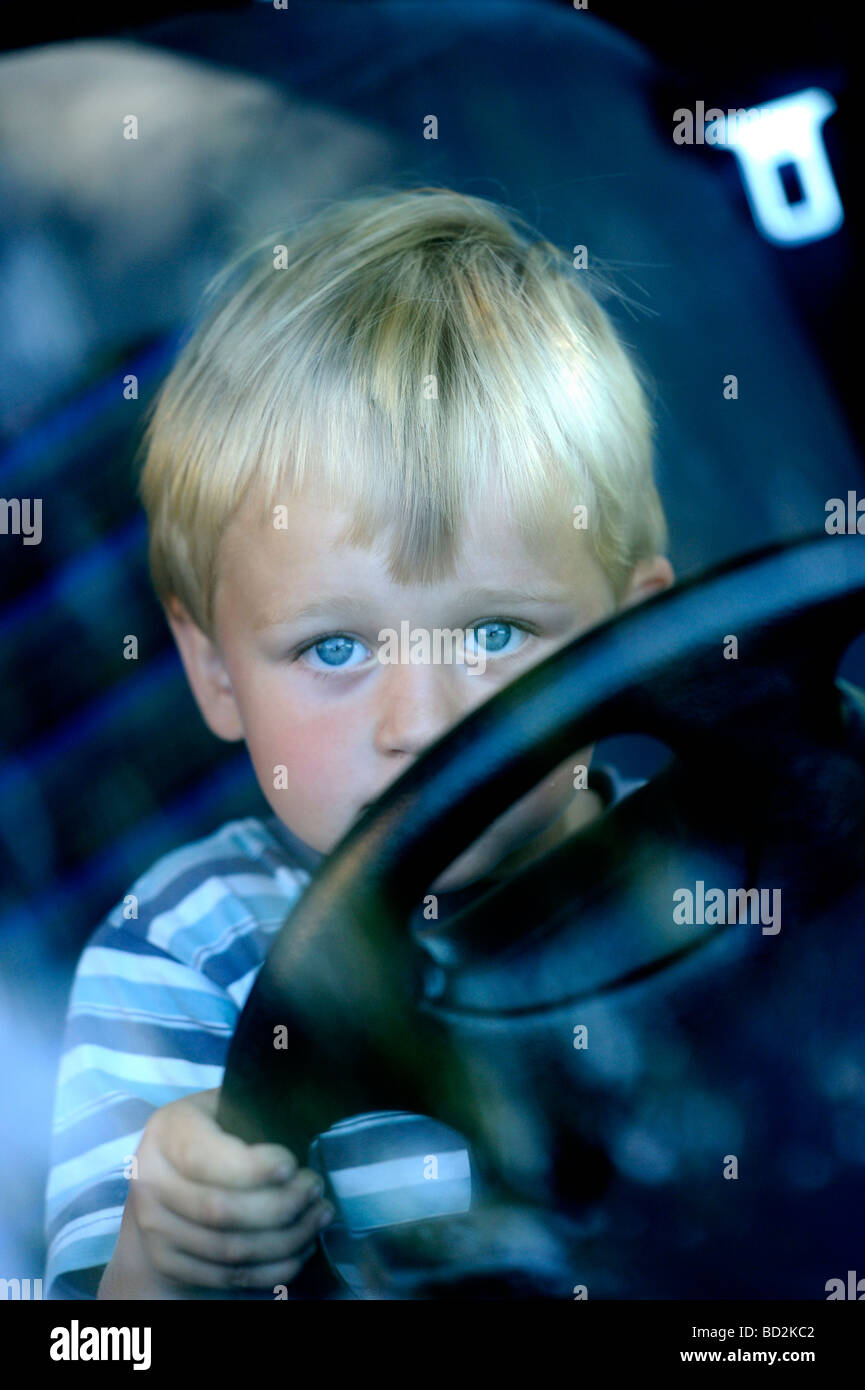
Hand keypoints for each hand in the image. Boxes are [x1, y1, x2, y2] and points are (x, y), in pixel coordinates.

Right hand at [97, 1088, 333, 1297]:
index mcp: (166, 1131)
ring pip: (229, 1250)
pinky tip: (301, 1247)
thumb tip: (306, 1111)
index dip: (251, 1168)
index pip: (203, 1158)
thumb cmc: (212, 1135)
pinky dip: (272, 1268)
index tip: (293, 1164)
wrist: (165, 1187)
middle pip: (219, 1210)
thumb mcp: (224, 1107)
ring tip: (319, 1215)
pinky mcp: (167, 1262)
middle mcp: (150, 1180)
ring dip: (286, 1238)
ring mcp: (153, 1227)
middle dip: (281, 1204)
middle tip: (316, 1188)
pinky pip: (226, 1277)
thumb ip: (254, 1109)